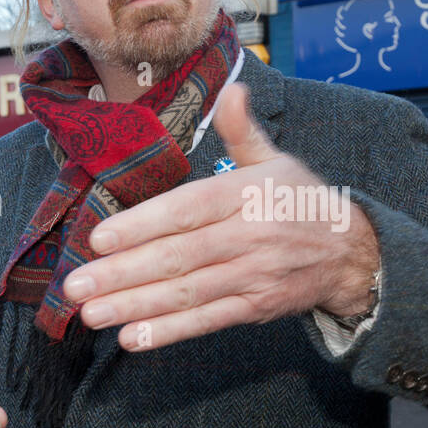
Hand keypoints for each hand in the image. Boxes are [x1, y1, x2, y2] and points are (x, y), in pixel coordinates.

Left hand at [61, 81, 380, 351]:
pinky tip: (133, 337)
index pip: (187, 210)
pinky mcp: (256, 307)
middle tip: (75, 285)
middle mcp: (248, 236)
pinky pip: (208, 319)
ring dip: (136, 306)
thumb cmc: (301, 201)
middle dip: (123, 273)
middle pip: (179, 256)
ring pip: (188, 292)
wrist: (351, 252)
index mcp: (245, 194)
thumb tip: (230, 90)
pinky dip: (170, 331)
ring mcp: (252, 275)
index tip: (99, 239)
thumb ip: (242, 131)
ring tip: (91, 315)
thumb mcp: (276, 160)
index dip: (142, 225)